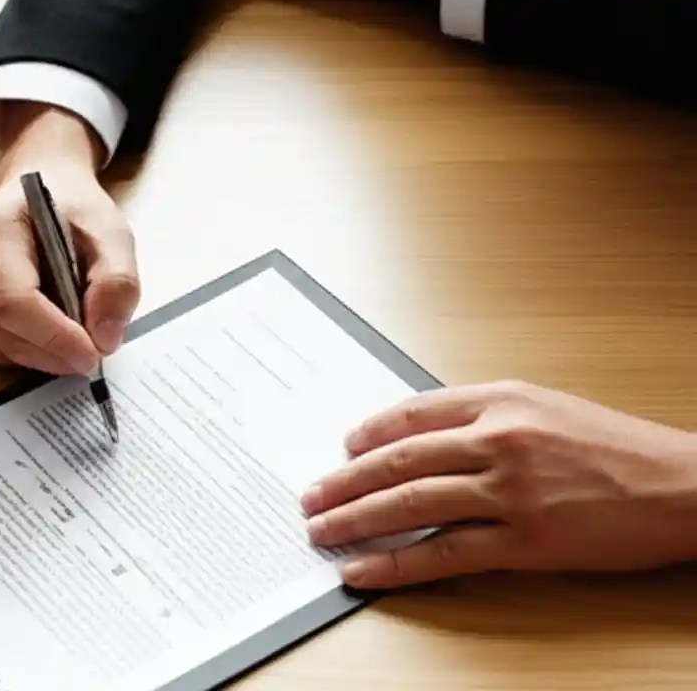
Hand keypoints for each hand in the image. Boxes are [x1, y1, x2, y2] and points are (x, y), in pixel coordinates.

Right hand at [0, 103, 139, 374]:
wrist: (42, 188)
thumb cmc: (73, 208)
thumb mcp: (112, 233)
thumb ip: (117, 282)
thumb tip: (105, 339)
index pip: (13, 300)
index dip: (53, 337)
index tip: (92, 355)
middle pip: (4, 331)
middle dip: (54, 351)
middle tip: (95, 348)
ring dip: (41, 355)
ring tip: (74, 332)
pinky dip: (24, 351)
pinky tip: (48, 331)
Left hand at [301, 381, 696, 588]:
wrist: (685, 486)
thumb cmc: (618, 447)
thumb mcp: (547, 408)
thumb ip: (485, 416)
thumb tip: (422, 440)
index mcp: (501, 398)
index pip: (411, 413)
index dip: (368, 434)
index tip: (341, 449)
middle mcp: (498, 438)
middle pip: (398, 460)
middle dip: (342, 481)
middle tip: (309, 497)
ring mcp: (510, 491)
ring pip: (409, 505)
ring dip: (354, 520)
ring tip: (321, 533)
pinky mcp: (525, 541)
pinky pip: (442, 554)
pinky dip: (395, 564)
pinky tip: (364, 570)